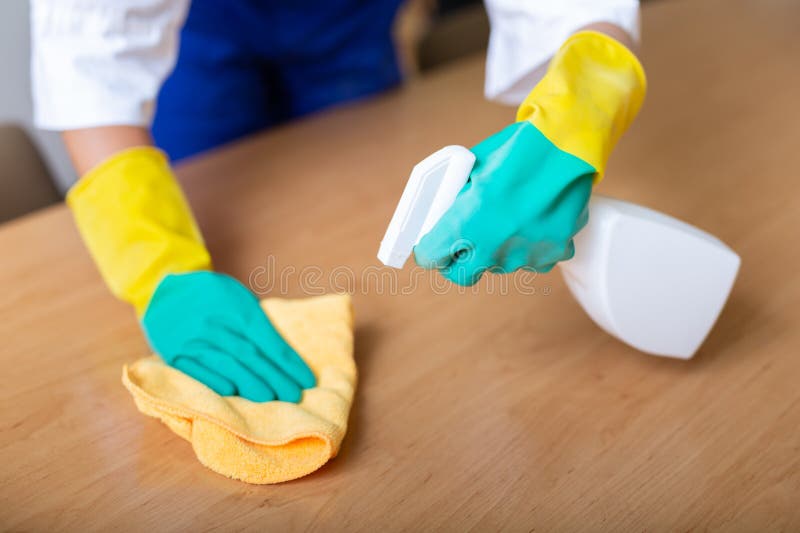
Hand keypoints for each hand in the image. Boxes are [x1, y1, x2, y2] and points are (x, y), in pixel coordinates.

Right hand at [141, 271, 315, 401]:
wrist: (163, 291)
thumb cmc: (211, 296)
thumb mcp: (236, 297)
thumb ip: (255, 320)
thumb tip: (279, 354)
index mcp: (237, 309)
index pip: (268, 340)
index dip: (288, 362)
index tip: (306, 379)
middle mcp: (217, 325)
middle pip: (251, 356)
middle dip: (275, 378)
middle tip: (294, 396)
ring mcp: (195, 340)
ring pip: (227, 365)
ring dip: (250, 385)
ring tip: (270, 399)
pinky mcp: (176, 354)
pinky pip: (198, 371)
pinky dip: (216, 383)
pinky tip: (232, 394)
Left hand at [414, 121, 592, 285]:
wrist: (569, 141)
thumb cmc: (517, 149)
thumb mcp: (471, 169)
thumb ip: (455, 201)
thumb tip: (444, 216)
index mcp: (467, 223)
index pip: (431, 257)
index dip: (429, 249)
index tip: (432, 244)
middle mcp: (494, 248)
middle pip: (462, 274)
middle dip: (457, 261)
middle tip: (462, 242)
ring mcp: (526, 254)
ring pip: (499, 265)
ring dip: (497, 249)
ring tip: (509, 215)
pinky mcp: (554, 253)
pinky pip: (531, 259)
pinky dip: (529, 244)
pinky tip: (534, 218)